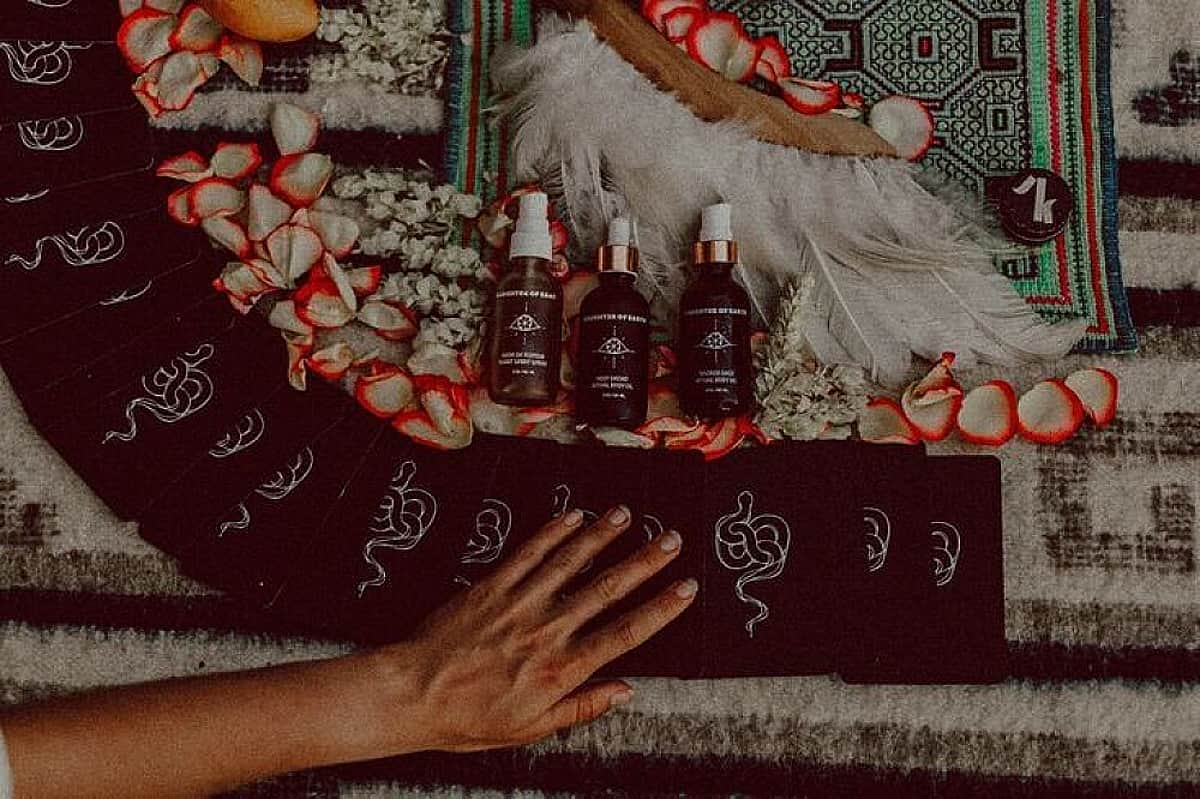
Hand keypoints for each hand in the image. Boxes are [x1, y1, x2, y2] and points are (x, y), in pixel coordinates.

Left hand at [368, 505, 696, 753]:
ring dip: (603, 536)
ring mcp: (519, 603)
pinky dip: (552, 532)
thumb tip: (626, 691)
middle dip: (644, 562)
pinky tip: (574, 516)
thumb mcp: (531, 728)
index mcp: (561, 669)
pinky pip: (528, 553)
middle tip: (672, 540)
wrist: (411, 695)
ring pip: (571, 563)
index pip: (624, 633)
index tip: (686, 588)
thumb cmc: (468, 718)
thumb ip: (582, 707)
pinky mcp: (491, 587)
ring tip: (629, 516)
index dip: (660, 609)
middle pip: (607, 589)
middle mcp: (546, 631)